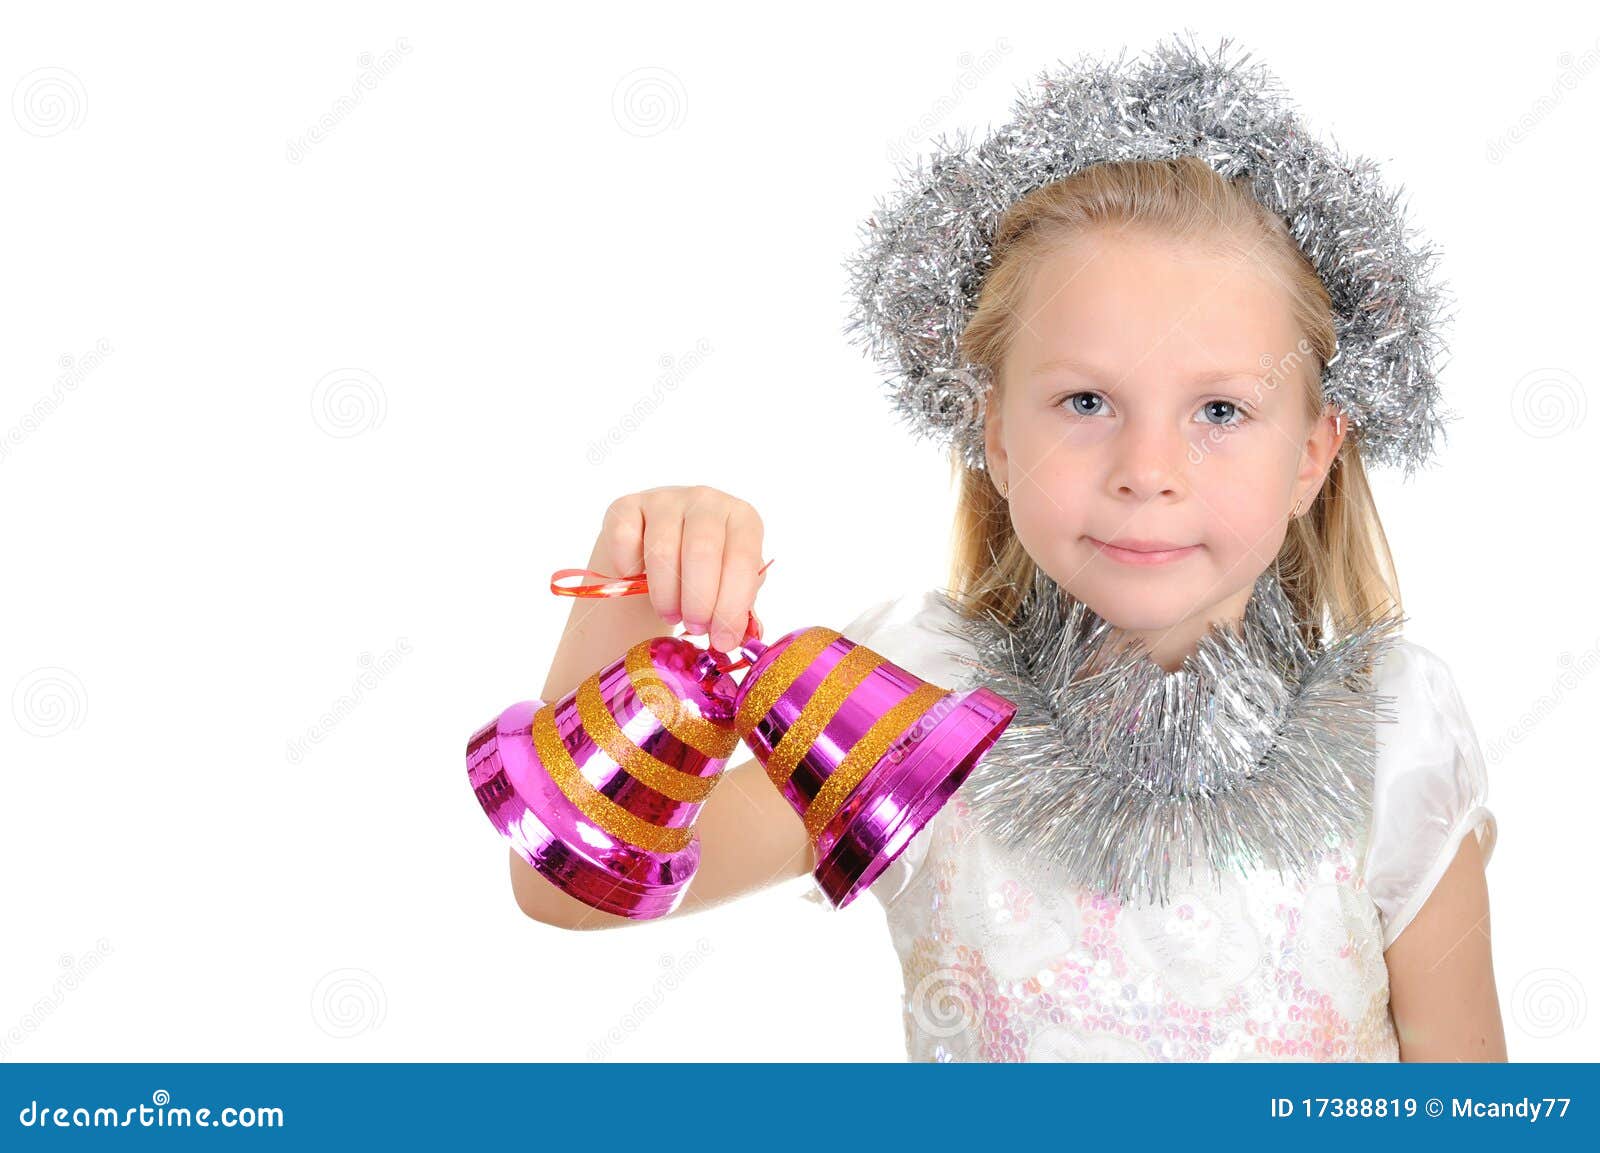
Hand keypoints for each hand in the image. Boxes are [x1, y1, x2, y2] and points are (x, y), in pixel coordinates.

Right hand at [601, 485, 767, 651]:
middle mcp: (706, 500)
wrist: (662, 544)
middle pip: (702, 552)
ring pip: (662, 552)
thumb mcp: (731, 584)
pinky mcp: (626, 505)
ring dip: (666, 596)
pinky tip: (637, 582)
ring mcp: (665, 498)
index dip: (732, 606)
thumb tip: (737, 636)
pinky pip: (624, 539)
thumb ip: (739, 608)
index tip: (723, 641)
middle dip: (699, 603)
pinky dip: (628, 571)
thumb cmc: (707, 569)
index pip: (742, 559)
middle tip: (695, 629)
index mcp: (742, 517)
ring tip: (670, 615)